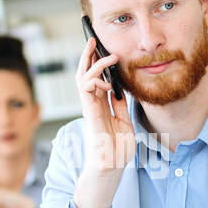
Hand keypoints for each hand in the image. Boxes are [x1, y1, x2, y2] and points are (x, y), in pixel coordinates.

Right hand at [72, 35, 135, 207]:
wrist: (111, 168)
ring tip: (104, 53)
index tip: (102, 48)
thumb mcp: (125, 123)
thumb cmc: (117, 150)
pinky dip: (93, 79)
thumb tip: (122, 89)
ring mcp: (89, 108)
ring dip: (92, 63)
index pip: (96, 79)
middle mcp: (92, 105)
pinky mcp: (89, 113)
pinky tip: (105, 78)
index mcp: (100, 106)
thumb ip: (121, 106)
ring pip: (83, 78)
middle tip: (92, 39)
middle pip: (85, 74)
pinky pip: (85, 90)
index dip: (97, 63)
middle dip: (87, 56)